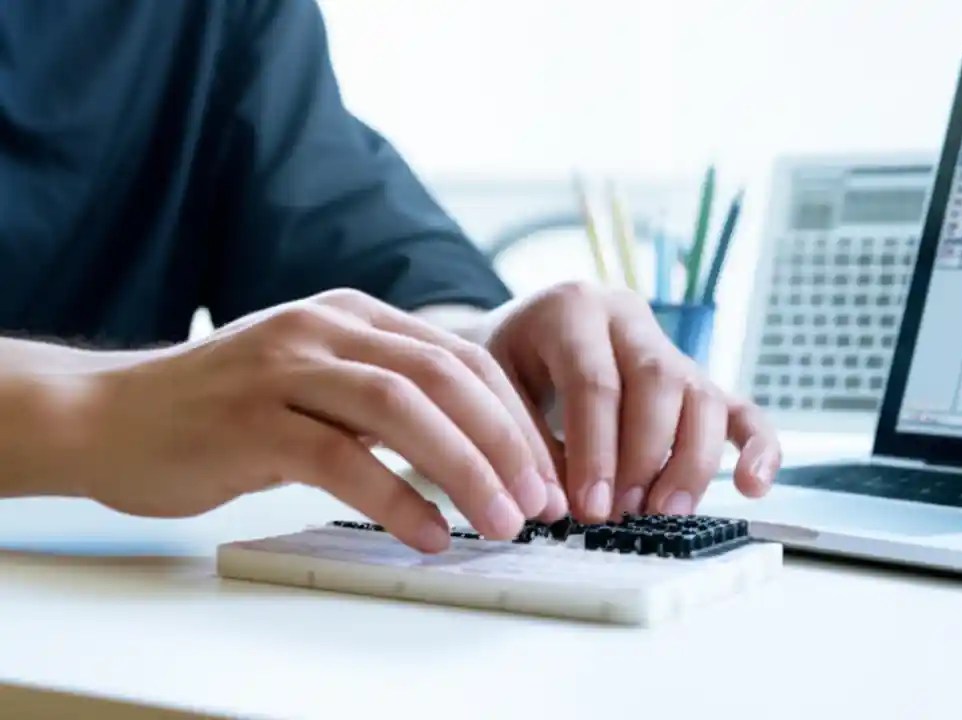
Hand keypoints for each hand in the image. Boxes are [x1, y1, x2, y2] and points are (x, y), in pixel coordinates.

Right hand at [74, 290, 564, 552]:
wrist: (112, 413)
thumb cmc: (228, 407)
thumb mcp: (320, 379)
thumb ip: (388, 395)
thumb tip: (479, 446)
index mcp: (355, 314)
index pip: (462, 357)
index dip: (516, 417)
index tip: (548, 471)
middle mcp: (326, 329)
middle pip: (446, 376)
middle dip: (507, 442)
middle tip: (542, 501)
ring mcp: (287, 369)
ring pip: (404, 409)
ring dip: (467, 468)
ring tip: (503, 520)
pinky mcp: (251, 420)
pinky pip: (342, 459)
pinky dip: (396, 499)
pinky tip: (429, 534)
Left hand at [485, 282, 780, 522]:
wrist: (515, 338)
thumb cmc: (502, 368)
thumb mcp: (494, 390)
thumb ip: (525, 442)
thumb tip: (558, 505)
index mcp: (573, 309)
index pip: (597, 381)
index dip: (596, 449)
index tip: (589, 508)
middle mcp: (628, 318)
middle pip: (659, 382)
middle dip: (645, 457)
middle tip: (622, 514)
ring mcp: (669, 346)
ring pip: (702, 395)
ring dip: (690, 461)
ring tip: (665, 513)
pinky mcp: (697, 379)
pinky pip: (739, 408)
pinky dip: (756, 447)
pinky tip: (753, 487)